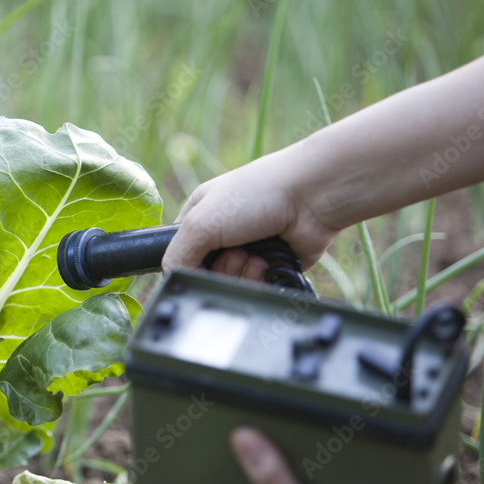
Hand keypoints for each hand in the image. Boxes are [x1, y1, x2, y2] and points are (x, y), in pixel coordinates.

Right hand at [161, 144, 339, 279]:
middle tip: (235, 250)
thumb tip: (173, 280)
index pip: (180, 255)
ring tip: (256, 254)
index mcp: (200, 217)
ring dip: (243, 274)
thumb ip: (176, 255)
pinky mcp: (272, 266)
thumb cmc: (256, 194)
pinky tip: (269, 262)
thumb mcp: (200, 222)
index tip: (198, 260)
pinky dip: (262, 280)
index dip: (188, 265)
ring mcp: (249, 251)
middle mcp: (223, 235)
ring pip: (232, 285)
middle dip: (221, 269)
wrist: (310, 197)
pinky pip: (257, 289)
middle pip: (207, 275)